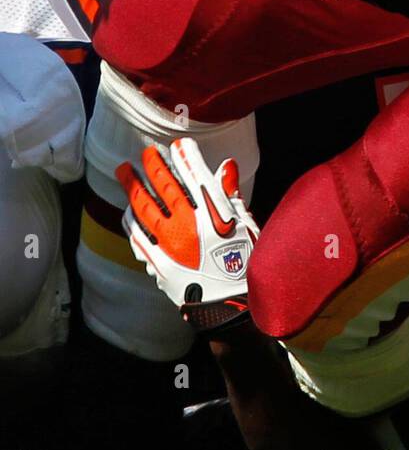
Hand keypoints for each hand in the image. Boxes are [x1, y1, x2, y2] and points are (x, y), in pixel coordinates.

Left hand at [117, 138, 258, 333]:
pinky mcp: (159, 263)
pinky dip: (131, 221)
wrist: (230, 306)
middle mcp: (188, 225)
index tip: (179, 143)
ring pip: (145, 209)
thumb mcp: (245, 226)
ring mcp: (170, 244)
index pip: (195, 175)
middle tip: (146, 152)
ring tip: (124, 171)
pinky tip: (127, 210)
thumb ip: (231, 195)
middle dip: (155, 165)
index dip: (187, 156)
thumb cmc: (243, 264)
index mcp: (212, 214)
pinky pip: (138, 237)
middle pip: (166, 187)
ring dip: (133, 187)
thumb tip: (226, 166)